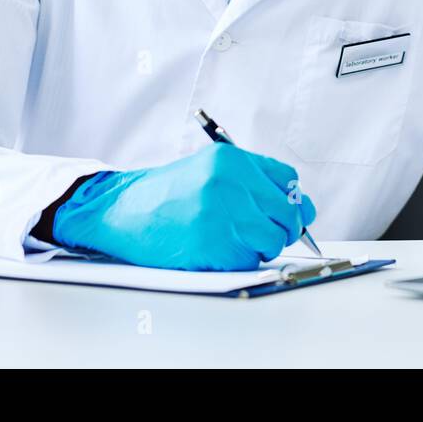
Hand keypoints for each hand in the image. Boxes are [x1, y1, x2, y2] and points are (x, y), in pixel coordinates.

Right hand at [52, 143, 315, 270]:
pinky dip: (240, 262)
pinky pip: (250, 261)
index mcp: (232, 160)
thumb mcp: (208, 168)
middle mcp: (231, 183)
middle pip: (288, 214)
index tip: (287, 213)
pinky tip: (216, 250)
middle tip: (261, 234)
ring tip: (232, 240)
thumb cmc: (165, 193)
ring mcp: (222, 215)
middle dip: (281, 229)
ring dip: (260, 247)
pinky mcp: (213, 245)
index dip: (292, 202)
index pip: (289, 182)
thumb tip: (301, 207)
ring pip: (272, 240)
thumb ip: (252, 180)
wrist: (120, 211)